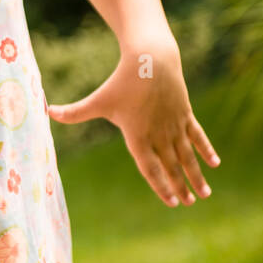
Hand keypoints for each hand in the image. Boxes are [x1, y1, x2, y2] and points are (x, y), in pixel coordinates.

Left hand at [46, 43, 220, 208]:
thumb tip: (47, 112)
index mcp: (138, 136)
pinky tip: (215, 164)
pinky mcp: (185, 113)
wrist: (150, 59)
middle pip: (171, 166)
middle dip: (181, 186)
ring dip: (196, 175)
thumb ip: (74, 112)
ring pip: (187, 155)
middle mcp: (159, 134)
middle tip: (189, 204)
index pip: (151, 168)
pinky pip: (197, 136)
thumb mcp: (97, 100)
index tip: (171, 202)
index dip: (161, 186)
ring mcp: (174, 124)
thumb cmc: (121, 81)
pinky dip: (205, 150)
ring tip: (204, 194)